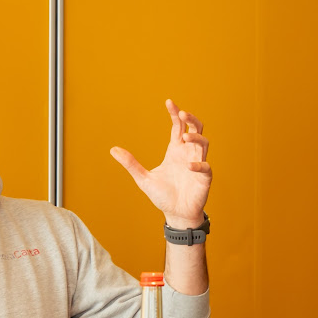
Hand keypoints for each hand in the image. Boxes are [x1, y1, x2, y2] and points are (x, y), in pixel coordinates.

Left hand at [110, 99, 211, 228]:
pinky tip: (189, 166)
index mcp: (175, 150)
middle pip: (195, 129)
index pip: (178, 126)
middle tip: (182, 114)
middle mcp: (188, 154)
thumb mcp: (143, 178)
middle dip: (191, 119)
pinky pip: (205, 167)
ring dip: (196, 138)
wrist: (176, 214)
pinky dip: (198, 165)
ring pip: (203, 143)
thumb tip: (112, 149)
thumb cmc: (163, 196)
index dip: (175, 114)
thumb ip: (130, 163)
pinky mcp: (204, 178)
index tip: (169, 103)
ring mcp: (197, 164)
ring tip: (185, 138)